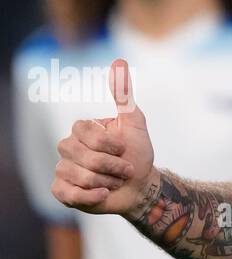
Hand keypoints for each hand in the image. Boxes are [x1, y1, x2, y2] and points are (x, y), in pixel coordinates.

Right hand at [51, 58, 157, 216]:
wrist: (141, 186)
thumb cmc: (137, 153)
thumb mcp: (135, 122)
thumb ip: (124, 95)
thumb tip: (118, 62)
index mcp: (81, 129)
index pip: (87, 134)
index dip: (111, 146)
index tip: (125, 150)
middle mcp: (67, 147)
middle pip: (84, 156)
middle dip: (113, 166)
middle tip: (125, 170)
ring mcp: (63, 169)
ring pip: (79, 176)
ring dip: (107, 181)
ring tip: (115, 182)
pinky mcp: (63, 191)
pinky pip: (68, 194)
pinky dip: (90, 196)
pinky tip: (104, 194)